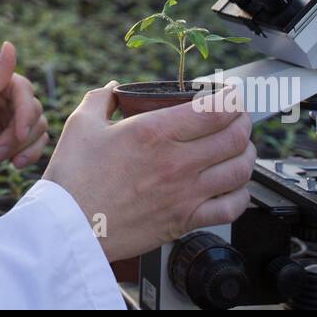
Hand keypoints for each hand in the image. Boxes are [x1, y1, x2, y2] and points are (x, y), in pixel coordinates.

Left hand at [0, 41, 48, 198]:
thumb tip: (9, 44)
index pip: (24, 89)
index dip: (25, 113)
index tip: (19, 134)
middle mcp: (4, 92)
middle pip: (34, 109)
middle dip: (18, 135)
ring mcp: (11, 114)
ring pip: (39, 125)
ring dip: (21, 146)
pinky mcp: (16, 135)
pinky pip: (39, 140)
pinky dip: (30, 153)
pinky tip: (14, 163)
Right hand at [43, 81, 255, 260]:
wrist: (68, 227)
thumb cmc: (73, 178)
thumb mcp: (81, 124)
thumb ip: (102, 99)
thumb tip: (114, 89)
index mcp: (154, 132)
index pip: (214, 111)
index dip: (232, 99)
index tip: (232, 95)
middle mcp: (177, 162)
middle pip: (234, 137)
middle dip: (244, 121)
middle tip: (239, 117)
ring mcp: (185, 194)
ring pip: (239, 170)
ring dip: (247, 154)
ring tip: (242, 147)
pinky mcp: (185, 221)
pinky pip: (231, 208)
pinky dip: (241, 194)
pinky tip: (234, 186)